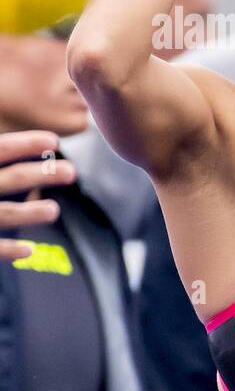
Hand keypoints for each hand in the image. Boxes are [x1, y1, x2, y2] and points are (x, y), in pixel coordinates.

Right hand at [0, 131, 74, 261]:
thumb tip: (9, 143)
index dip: (25, 144)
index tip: (54, 140)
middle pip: (8, 180)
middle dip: (41, 175)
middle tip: (71, 172)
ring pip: (2, 214)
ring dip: (30, 213)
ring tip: (54, 210)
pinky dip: (7, 250)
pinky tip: (28, 251)